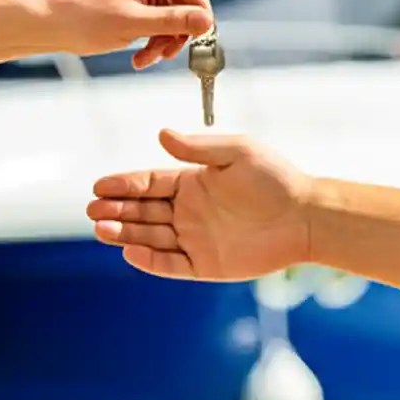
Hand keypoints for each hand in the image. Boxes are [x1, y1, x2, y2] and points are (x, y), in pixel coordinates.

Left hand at [49, 0, 213, 68]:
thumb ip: (172, 21)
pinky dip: (153, 44)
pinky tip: (140, 58)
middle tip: (169, 53)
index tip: (203, 33)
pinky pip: (157, 26)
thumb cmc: (84, 18)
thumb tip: (206, 21)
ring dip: (163, 42)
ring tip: (148, 58)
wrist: (53, 28)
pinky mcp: (136, 9)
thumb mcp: (133, 22)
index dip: (199, 9)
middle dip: (176, 32)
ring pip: (170, 19)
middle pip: (181, 4)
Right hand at [88, 129, 313, 280]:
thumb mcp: (237, 152)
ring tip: (101, 228)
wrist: (306, 216)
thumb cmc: (275, 178)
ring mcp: (196, 238)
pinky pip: (171, 264)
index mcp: (192, 182)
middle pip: (142, 211)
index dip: (123, 185)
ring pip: (150, 237)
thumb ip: (198, 148)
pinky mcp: (207, 264)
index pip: (148, 183)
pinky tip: (130, 250)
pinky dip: (150, 259)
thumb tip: (161, 135)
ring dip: (125, 232)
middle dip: (115, 210)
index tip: (99, 186)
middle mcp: (189, 211)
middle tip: (93, 209)